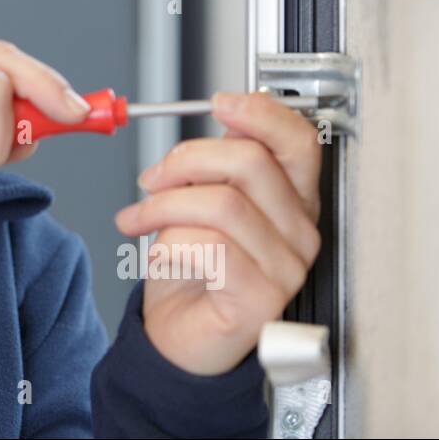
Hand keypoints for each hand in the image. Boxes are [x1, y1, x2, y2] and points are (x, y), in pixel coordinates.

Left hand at [114, 90, 323, 374]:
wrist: (178, 337)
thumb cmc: (191, 270)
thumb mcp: (199, 200)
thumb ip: (215, 164)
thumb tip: (219, 116)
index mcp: (291, 199)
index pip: (298, 142)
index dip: (261, 114)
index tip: (219, 102)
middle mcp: (299, 232)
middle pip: (251, 163)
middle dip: (186, 160)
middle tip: (152, 179)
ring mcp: (286, 269)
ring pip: (222, 205)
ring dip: (163, 206)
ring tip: (138, 219)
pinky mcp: (262, 300)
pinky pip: (210, 249)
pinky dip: (169, 244)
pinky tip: (158, 254)